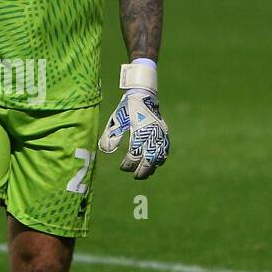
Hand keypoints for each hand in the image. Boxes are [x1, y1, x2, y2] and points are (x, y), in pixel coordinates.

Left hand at [97, 62, 169, 179]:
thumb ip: (111, 135)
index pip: (134, 154)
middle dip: (142, 170)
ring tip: (144, 173)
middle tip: (135, 176)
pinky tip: (154, 164)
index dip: (128, 164)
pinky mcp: (164, 133)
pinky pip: (165, 150)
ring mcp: (160, 134)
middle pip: (149, 160)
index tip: (123, 167)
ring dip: (152, 167)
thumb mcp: (117, 119)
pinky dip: (160, 159)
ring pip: (159, 157)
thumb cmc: (127, 108)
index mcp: (139, 131)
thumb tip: (106, 150)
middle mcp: (152, 134)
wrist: (144, 95)